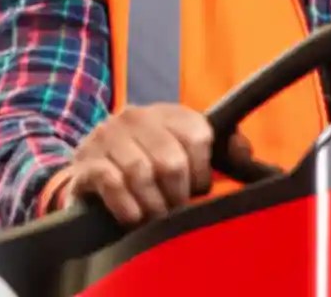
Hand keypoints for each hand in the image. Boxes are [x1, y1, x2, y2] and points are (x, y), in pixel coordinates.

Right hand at [65, 103, 252, 224]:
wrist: (92, 173)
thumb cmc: (151, 165)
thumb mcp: (187, 152)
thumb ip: (224, 150)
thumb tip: (243, 153)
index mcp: (168, 113)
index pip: (199, 137)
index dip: (202, 172)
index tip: (197, 188)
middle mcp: (136, 117)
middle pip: (171, 161)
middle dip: (177, 195)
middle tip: (175, 210)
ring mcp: (107, 136)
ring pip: (141, 174)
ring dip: (152, 205)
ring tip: (155, 216)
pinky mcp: (86, 161)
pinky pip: (113, 184)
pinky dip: (127, 207)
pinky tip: (133, 217)